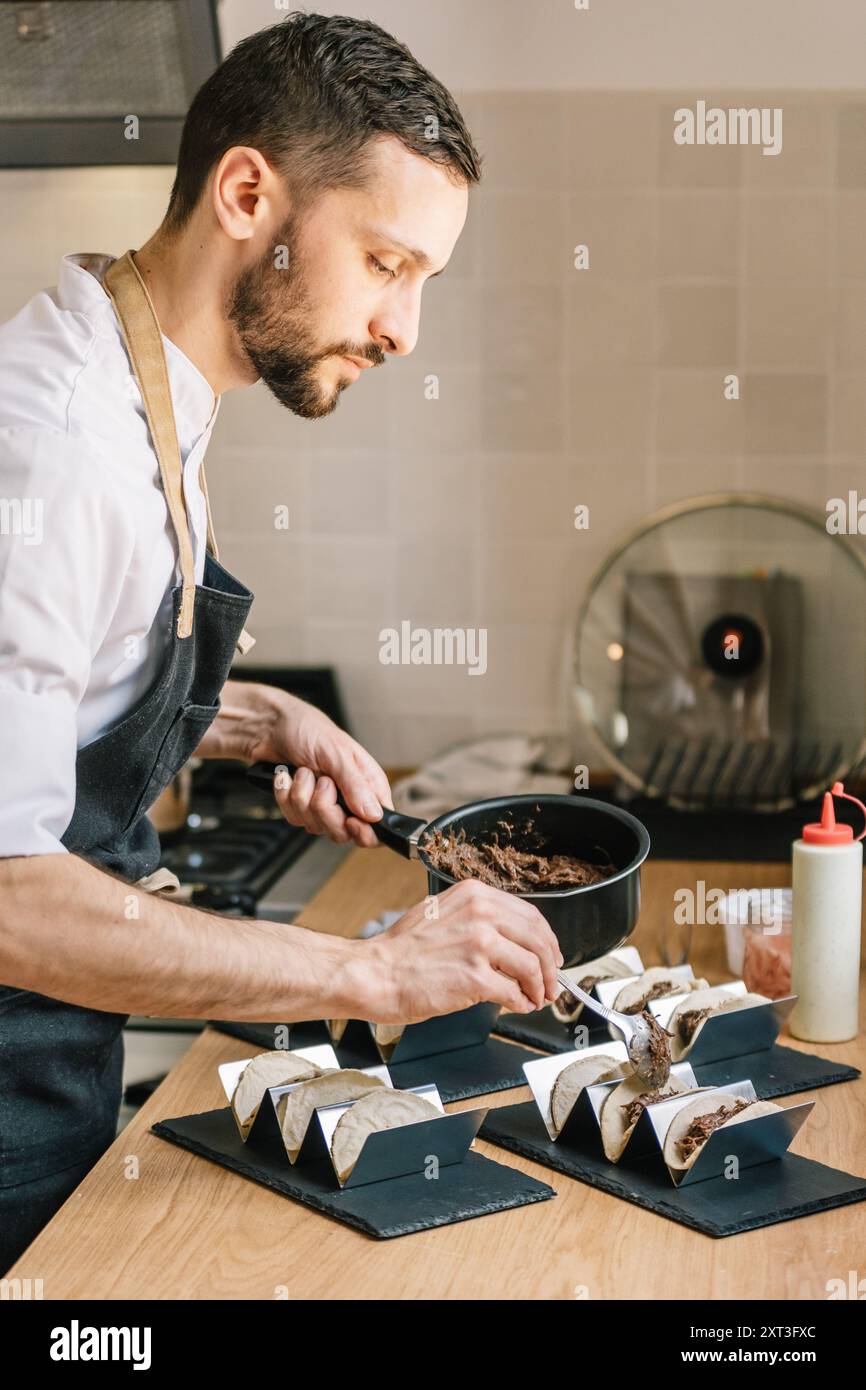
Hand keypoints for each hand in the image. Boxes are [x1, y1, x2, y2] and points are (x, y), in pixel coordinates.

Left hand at [250, 691, 392, 847]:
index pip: (378, 824)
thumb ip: (355, 784)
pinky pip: (294, 818)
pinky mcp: (300, 807)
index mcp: (367, 783)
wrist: (268, 726)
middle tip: (321, 782)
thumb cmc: (306, 728)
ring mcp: (323, 804)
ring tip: (302, 771)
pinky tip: (287, 776)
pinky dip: (285, 795)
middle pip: (343, 832)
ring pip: (315, 826)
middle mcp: (348, 797)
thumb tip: (375, 814)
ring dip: (301, 796)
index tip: (350, 821)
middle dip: (324, 808)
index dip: (366, 831)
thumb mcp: (335, 752)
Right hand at [368, 879, 564, 1020]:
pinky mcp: (476, 976)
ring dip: (540, 987)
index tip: (550, 955)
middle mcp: (480, 913)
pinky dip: (522, 1002)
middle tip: (552, 983)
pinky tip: (517, 1005)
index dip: (546, 939)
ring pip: (532, 966)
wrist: (376, 973)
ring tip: (536, 998)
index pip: (529, 914)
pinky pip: (514, 992)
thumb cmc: (402, 950)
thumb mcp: (442, 913)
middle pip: (537, 939)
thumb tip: (512, 939)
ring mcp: (479, 944)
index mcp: (474, 895)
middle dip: (550, 966)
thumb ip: (478, 918)